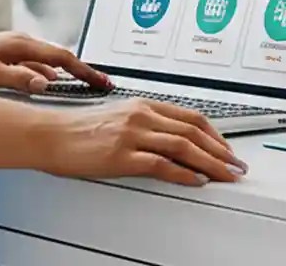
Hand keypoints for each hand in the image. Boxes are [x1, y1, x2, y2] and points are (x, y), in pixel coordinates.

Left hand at [0, 31, 110, 92]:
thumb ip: (19, 78)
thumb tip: (47, 83)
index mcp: (22, 45)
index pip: (63, 58)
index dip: (85, 71)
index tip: (103, 82)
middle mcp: (22, 43)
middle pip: (61, 58)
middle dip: (83, 72)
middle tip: (103, 86)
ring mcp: (15, 48)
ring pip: (48, 63)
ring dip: (67, 74)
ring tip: (85, 87)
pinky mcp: (7, 55)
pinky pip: (36, 65)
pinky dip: (49, 75)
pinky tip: (50, 84)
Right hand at [43, 98, 245, 185]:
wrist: (49, 134)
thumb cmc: (76, 130)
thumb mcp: (116, 118)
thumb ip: (143, 125)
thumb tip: (169, 141)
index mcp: (141, 104)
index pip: (190, 116)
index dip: (215, 134)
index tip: (227, 148)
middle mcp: (140, 115)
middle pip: (193, 131)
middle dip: (221, 150)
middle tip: (236, 166)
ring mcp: (132, 134)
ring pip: (183, 147)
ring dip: (211, 163)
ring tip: (225, 175)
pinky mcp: (122, 155)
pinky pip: (162, 164)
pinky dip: (184, 173)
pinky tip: (196, 180)